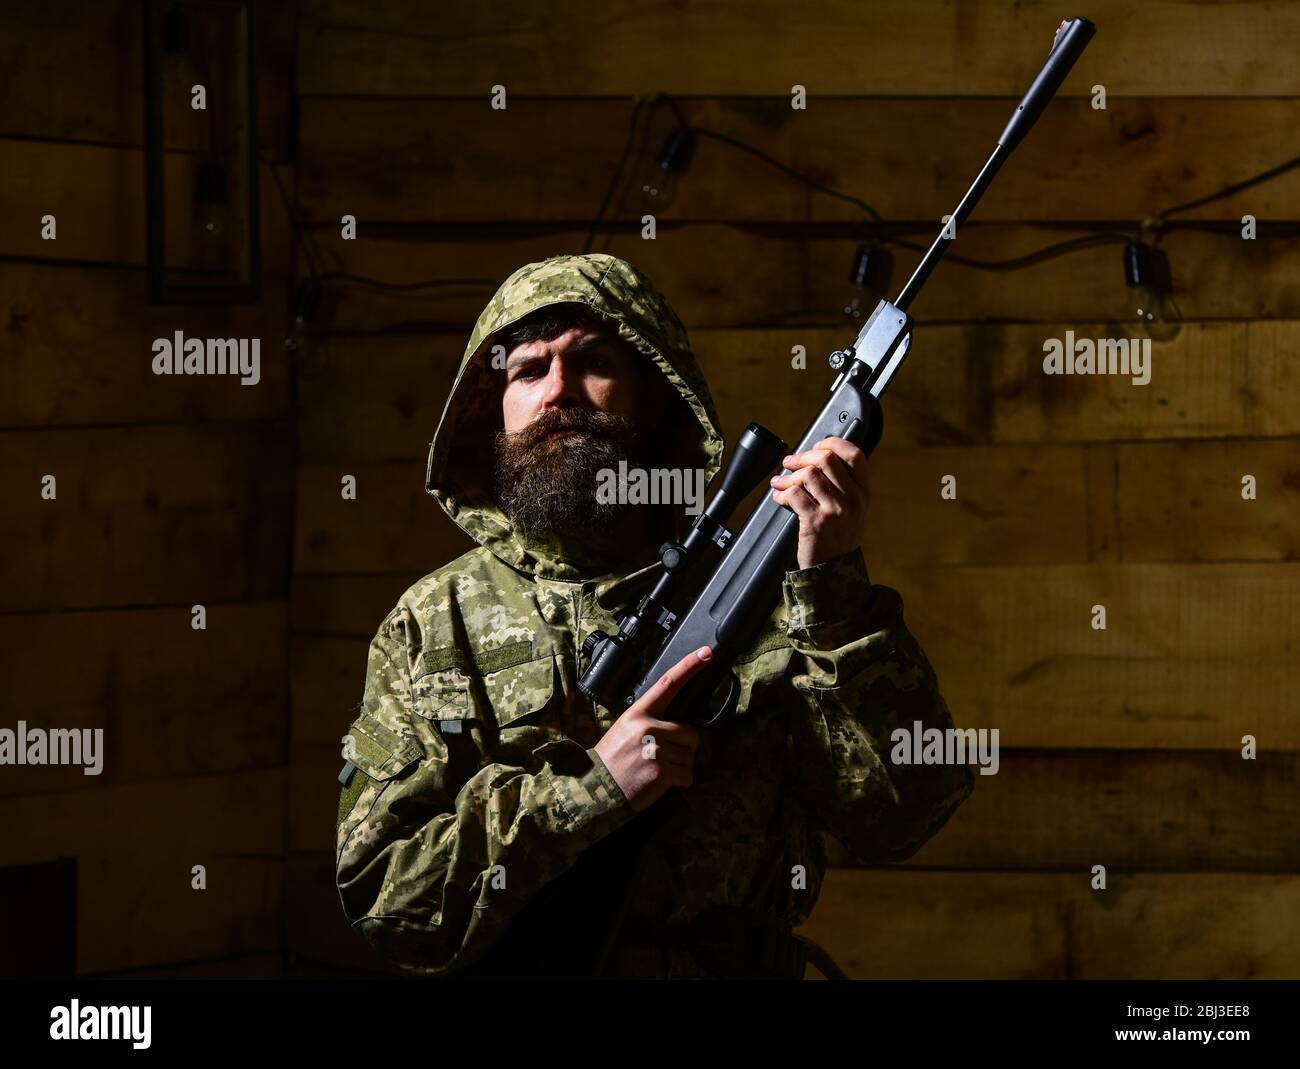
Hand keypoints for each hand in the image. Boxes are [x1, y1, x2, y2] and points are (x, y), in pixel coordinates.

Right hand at [593, 647, 708, 811]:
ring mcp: (656, 750)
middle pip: (691, 732)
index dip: (689, 666)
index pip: (667, 684)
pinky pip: (688, 775)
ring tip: (657, 771)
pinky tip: (662, 783)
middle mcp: (649, 727)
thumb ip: (649, 722)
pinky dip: (680, 783)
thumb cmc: (611, 761)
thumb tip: (677, 724)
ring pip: (690, 756)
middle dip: (685, 747)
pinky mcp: (662, 772)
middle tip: (665, 758)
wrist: (595, 789)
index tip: (706, 653)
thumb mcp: (624, 730)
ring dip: (680, 766)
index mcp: (638, 714)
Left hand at [769, 436, 868, 568]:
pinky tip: (779, 498)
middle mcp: (853, 499)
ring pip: (810, 474)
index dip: (832, 443)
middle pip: (827, 459)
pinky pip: (795, 494)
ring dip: (789, 476)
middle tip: (790, 463)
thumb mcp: (852, 509)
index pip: (854, 454)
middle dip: (803, 457)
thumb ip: (842, 485)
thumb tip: (814, 457)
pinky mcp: (816, 522)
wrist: (834, 570)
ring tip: (780, 482)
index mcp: (863, 492)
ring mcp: (836, 511)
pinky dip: (782, 493)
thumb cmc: (838, 537)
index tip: (816, 445)